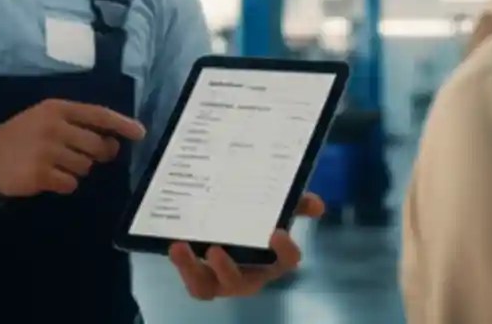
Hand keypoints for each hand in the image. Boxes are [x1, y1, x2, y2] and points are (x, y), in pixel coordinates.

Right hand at [0, 99, 145, 197]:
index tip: (140, 133)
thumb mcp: (46, 119)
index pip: (98, 114)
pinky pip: (71, 184)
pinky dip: (64, 184)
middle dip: (98, 155)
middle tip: (83, 156)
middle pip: (97, 145)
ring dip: (76, 170)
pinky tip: (48, 178)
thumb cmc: (21, 136)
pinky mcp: (42, 174)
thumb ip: (77, 125)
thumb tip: (112, 142)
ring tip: (55, 165)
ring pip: (86, 167)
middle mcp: (55, 127)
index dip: (122, 124)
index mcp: (57, 109)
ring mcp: (48, 151)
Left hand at [169, 194, 325, 299]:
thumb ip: (295, 203)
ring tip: (181, 248)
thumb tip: (317, 205)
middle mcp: (248, 274)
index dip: (285, 251)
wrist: (225, 219)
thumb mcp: (274, 206)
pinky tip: (174, 244)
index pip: (287, 260)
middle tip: (214, 249)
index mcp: (272, 258)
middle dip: (227, 270)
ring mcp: (220, 277)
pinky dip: (181, 265)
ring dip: (192, 271)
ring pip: (207, 288)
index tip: (277, 232)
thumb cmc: (255, 219)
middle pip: (242, 283)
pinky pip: (190, 279)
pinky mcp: (198, 273)